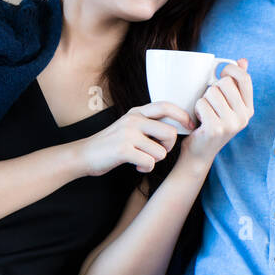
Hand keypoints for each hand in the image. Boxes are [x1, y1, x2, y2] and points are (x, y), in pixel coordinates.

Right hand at [77, 102, 195, 175]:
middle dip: (169, 147)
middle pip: (170, 133)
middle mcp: (134, 120)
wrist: (84, 155)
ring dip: (155, 160)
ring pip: (161, 152)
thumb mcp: (129, 126)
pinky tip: (137, 167)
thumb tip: (175, 126)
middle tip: (158, 151)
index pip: (166, 106)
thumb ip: (148, 123)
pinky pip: (149, 162)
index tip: (190, 126)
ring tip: (143, 160)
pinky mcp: (123, 150)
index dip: (182, 115)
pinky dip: (146, 169)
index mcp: (137, 112)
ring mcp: (128, 134)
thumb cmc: (111, 143)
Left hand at [182, 59, 252, 165]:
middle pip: (225, 83)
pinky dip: (197, 108)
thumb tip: (243, 60)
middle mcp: (244, 117)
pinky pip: (202, 103)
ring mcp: (231, 124)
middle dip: (213, 88)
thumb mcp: (227, 104)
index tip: (221, 72)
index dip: (232, 69)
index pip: (245, 78)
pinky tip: (200, 119)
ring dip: (203, 99)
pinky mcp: (216, 128)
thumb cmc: (211, 123)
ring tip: (205, 112)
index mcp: (249, 109)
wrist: (200, 152)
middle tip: (210, 102)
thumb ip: (236, 83)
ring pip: (212, 91)